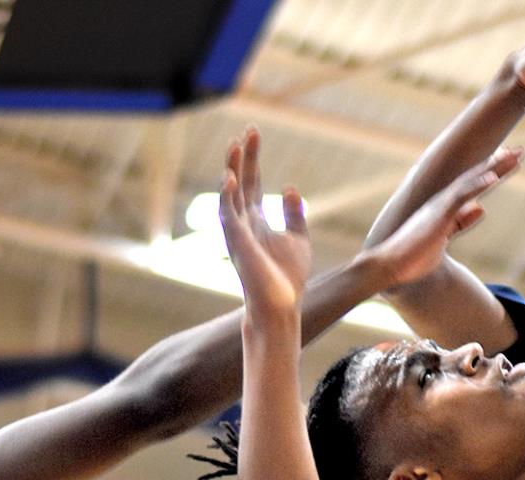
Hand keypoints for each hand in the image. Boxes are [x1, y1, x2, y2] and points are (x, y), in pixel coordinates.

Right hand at [218, 127, 310, 317]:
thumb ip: (293, 214)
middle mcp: (243, 222)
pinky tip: (231, 176)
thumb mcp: (298, 239)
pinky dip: (227, 195)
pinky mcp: (237, 242)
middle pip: (240, 182)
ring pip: (230, 193)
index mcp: (257, 221)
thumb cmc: (289, 278)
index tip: (254, 133)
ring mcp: (238, 231)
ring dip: (232, 169)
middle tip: (248, 131)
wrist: (282, 304)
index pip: (252, 182)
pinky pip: (227, 213)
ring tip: (236, 145)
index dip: (253, 158)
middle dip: (243, 156)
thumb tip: (289, 188)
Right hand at [370, 147, 522, 288]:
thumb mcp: (444, 237)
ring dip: (493, 168)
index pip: (473, 185)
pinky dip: (476, 185)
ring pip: (471, 181)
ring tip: (514, 156)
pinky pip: (460, 196)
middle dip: (498, 164)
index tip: (510, 161)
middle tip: (520, 151)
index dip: (492, 172)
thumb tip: (482, 208)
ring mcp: (441, 206)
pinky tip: (492, 177)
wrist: (391, 267)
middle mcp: (444, 201)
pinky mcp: (438, 215)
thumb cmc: (415, 257)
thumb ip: (462, 222)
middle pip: (476, 177)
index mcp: (446, 207)